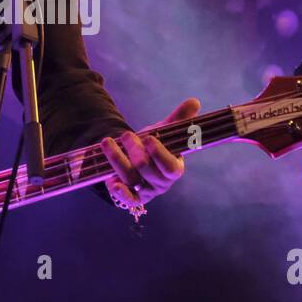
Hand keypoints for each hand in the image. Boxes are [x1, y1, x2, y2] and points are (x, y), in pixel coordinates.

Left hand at [100, 97, 199, 211]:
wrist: (136, 158)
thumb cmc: (154, 145)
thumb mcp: (164, 131)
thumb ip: (179, 119)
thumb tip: (194, 101)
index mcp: (174, 168)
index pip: (170, 167)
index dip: (159, 154)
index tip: (148, 138)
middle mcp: (161, 183)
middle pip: (146, 169)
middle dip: (134, 150)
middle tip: (127, 135)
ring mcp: (146, 191)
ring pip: (131, 178)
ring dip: (117, 159)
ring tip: (107, 142)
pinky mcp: (132, 197)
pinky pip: (127, 199)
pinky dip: (120, 192)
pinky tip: (112, 182)